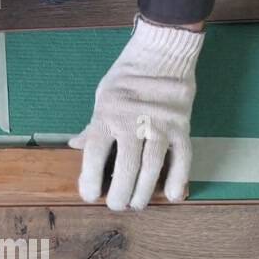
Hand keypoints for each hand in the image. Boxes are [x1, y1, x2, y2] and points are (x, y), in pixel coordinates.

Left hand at [69, 17, 204, 210]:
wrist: (162, 52)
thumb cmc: (128, 76)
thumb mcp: (103, 97)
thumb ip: (93, 126)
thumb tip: (75, 146)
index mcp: (107, 114)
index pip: (94, 153)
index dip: (89, 179)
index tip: (89, 196)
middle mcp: (132, 121)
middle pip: (125, 167)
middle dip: (119, 193)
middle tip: (117, 206)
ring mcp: (160, 124)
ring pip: (152, 167)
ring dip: (144, 192)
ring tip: (137, 204)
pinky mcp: (182, 125)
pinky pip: (182, 157)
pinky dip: (178, 179)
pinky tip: (172, 196)